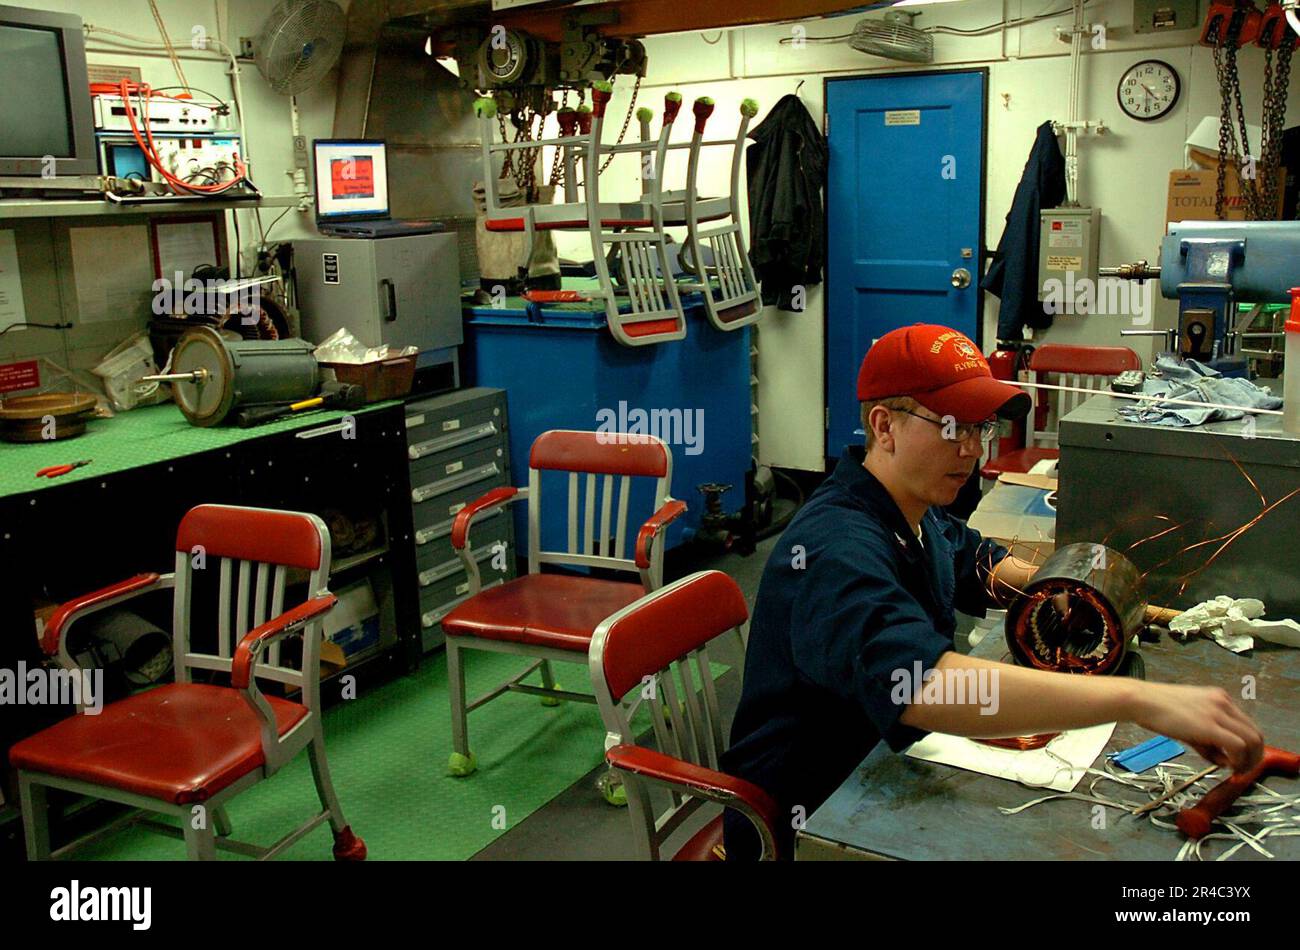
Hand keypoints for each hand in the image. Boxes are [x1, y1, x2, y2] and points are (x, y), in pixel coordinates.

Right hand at [1132, 683, 1263, 773]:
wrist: (1141, 701)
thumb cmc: (1157, 710)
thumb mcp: (1188, 723)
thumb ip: (1208, 742)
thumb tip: (1223, 761)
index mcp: (1219, 698)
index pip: (1247, 725)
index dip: (1249, 747)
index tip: (1241, 760)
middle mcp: (1223, 702)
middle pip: (1255, 733)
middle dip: (1254, 756)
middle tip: (1243, 770)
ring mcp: (1218, 712)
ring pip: (1252, 740)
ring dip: (1248, 760)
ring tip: (1236, 771)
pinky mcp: (1210, 725)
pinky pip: (1237, 746)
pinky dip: (1238, 760)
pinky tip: (1227, 766)